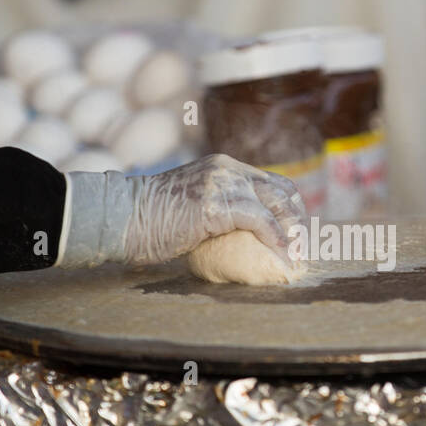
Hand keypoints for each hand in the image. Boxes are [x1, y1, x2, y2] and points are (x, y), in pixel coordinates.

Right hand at [57, 154, 306, 268]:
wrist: (120, 217)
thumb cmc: (148, 222)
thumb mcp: (191, 208)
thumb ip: (217, 211)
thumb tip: (240, 238)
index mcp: (223, 167)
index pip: (272, 182)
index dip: (290, 209)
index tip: (298, 235)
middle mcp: (227, 169)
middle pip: (282, 191)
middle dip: (299, 221)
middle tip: (304, 249)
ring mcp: (222, 183)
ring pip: (277, 204)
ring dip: (293, 234)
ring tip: (298, 258)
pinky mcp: (217, 203)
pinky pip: (261, 221)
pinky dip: (278, 241)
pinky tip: (284, 258)